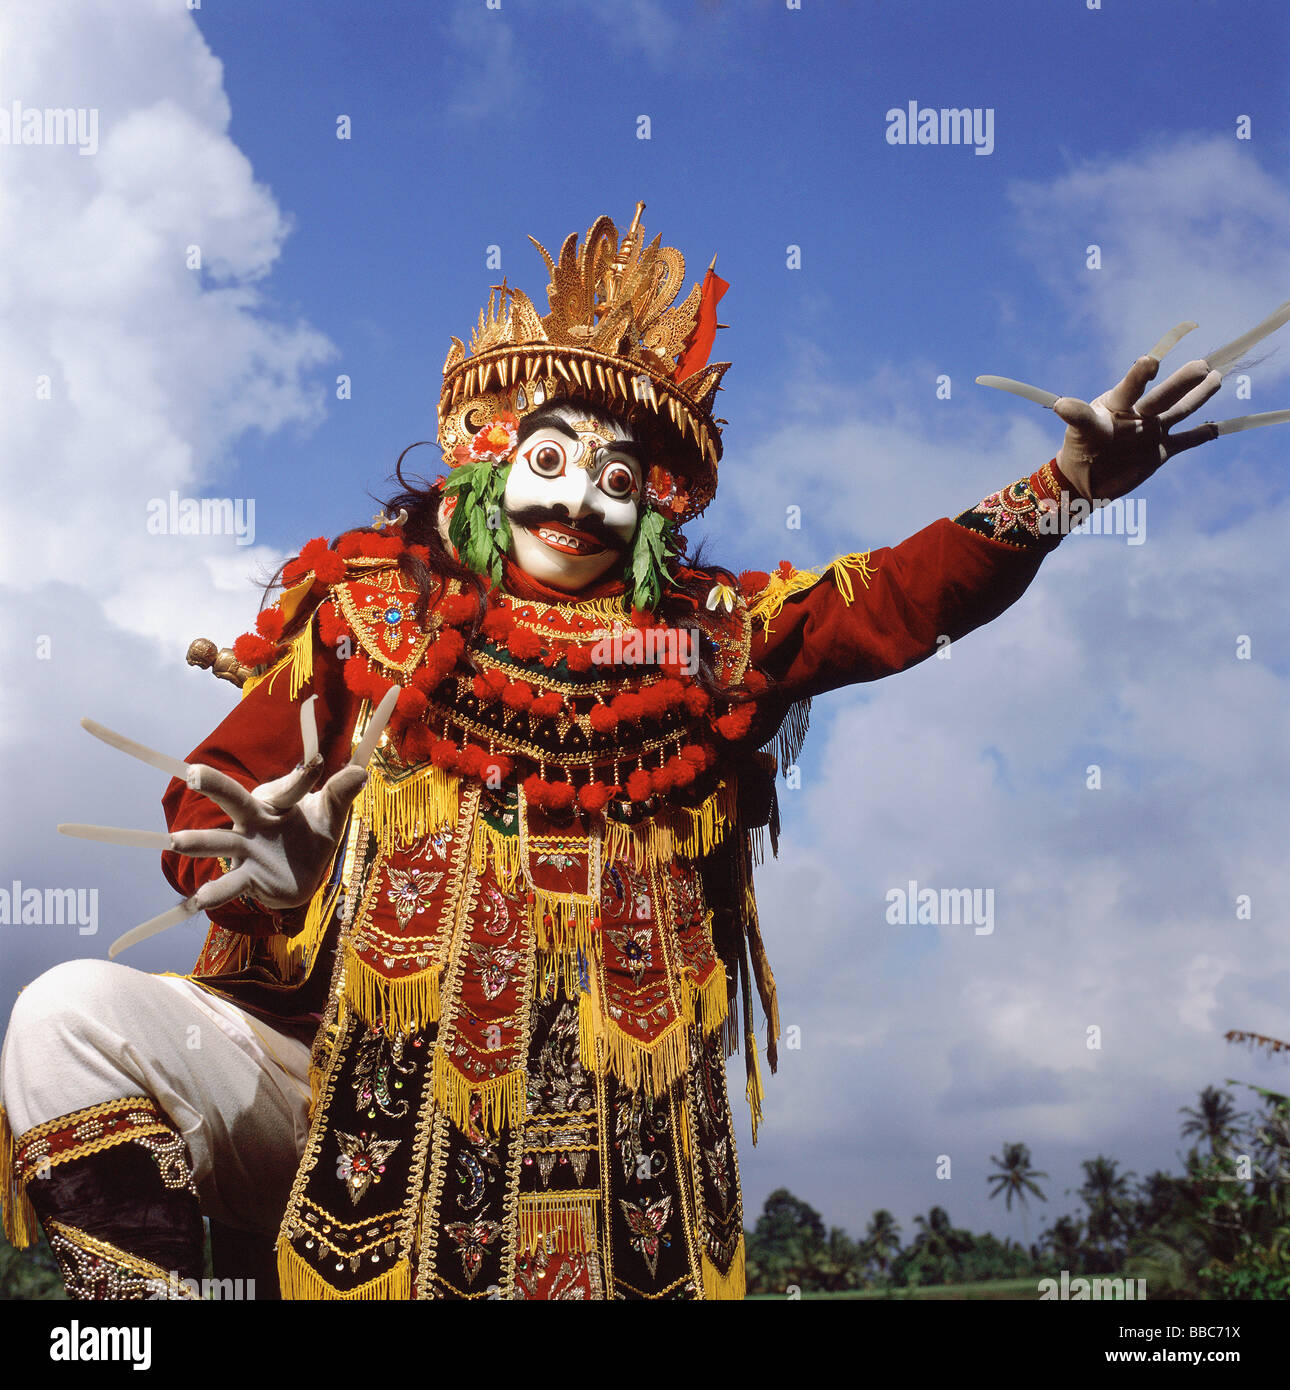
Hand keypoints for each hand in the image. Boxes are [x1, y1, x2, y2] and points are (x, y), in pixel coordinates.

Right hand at [60, 687, 398, 955]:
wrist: (301, 875)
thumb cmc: (311, 835)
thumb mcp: (331, 815)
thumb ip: (342, 793)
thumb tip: (362, 770)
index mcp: (277, 803)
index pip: (291, 787)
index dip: (305, 777)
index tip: (319, 762)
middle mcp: (255, 822)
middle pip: (234, 801)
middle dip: (215, 786)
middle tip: (195, 772)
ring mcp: (247, 850)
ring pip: (221, 843)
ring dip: (199, 843)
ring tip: (177, 841)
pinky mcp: (248, 878)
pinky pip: (229, 885)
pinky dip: (214, 893)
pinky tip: (199, 900)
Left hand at [1053, 355, 1220, 504]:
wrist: (1085, 478)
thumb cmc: (1079, 447)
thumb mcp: (1079, 431)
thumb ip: (1078, 416)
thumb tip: (1061, 405)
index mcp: (1119, 403)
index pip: (1131, 386)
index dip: (1140, 375)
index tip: (1149, 362)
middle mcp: (1140, 413)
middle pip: (1165, 395)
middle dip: (1183, 381)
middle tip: (1202, 365)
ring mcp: (1153, 431)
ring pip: (1180, 411)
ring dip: (1198, 396)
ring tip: (1215, 377)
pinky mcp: (1161, 451)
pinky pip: (1186, 441)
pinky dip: (1201, 435)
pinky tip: (1217, 427)